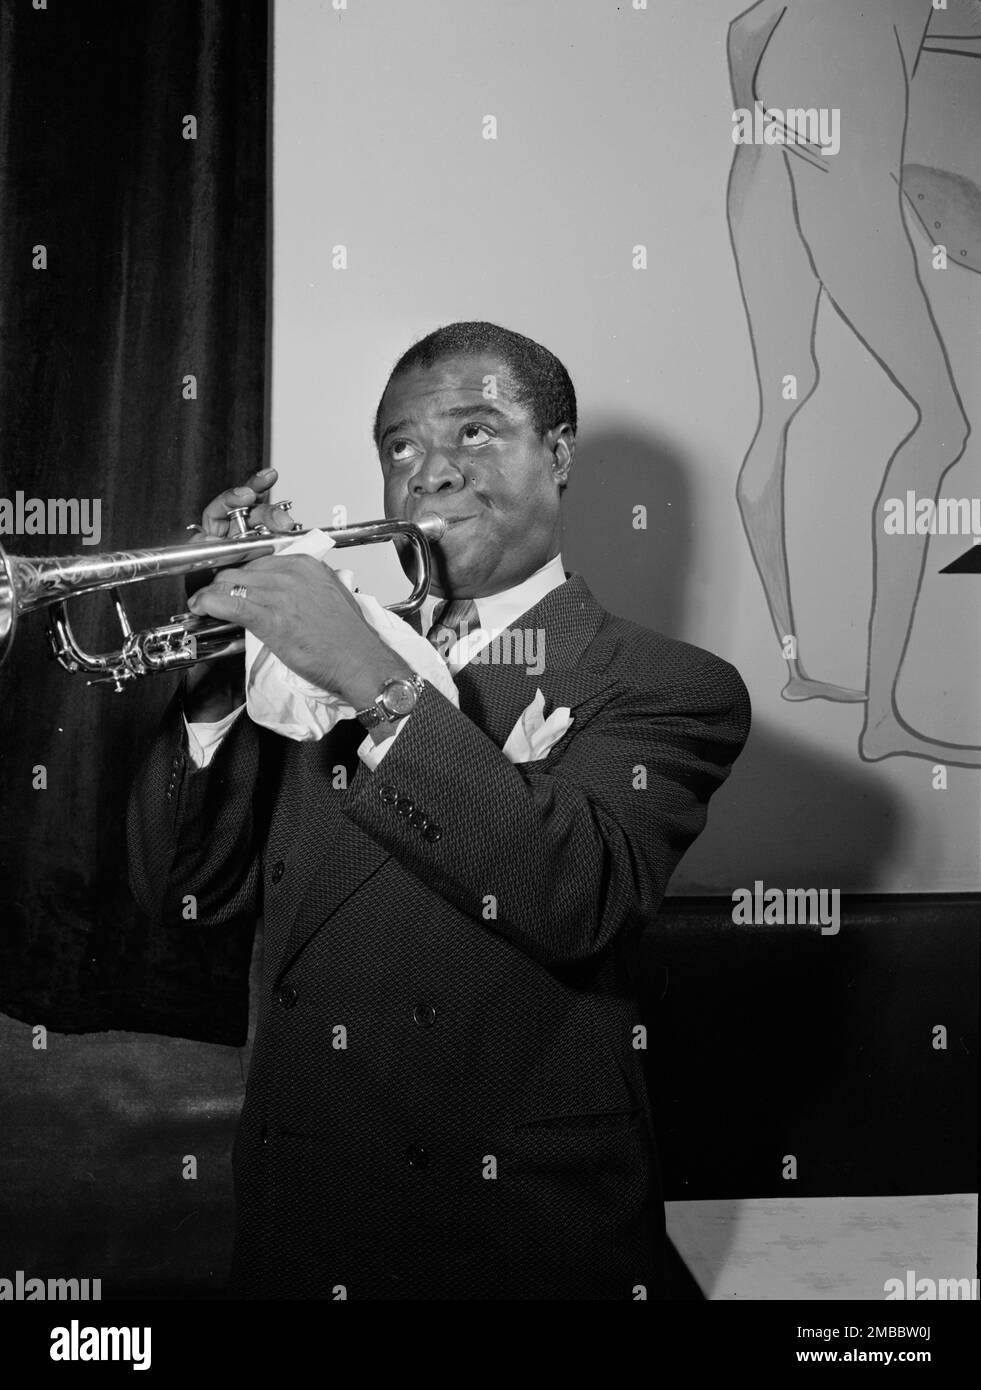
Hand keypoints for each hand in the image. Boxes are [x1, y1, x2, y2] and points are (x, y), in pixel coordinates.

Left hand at [186, 551, 414, 711]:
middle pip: (242, 569)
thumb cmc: (349, 638)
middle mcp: (292, 573)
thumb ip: (305, 586)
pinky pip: (229, 603)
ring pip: (230, 583)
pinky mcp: (270, 617)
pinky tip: (202, 607)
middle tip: (215, 595)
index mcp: (307, 564)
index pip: (260, 560)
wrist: (360, 662)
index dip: (242, 574)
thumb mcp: (330, 595)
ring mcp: (280, 593)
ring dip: (211, 594)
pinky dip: (209, 603)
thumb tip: (282, 592)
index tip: (235, 583)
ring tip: (204, 604)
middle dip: (224, 582)